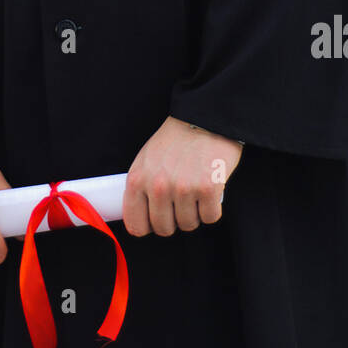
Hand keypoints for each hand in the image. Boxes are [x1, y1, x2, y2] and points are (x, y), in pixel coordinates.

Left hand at [122, 117, 243, 236]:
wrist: (204, 118)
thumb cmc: (175, 140)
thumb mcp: (146, 159)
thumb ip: (140, 188)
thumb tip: (139, 218)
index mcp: (138, 179)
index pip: (136, 225)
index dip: (148, 226)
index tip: (156, 220)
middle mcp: (158, 186)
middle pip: (164, 229)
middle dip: (173, 220)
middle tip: (180, 202)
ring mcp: (183, 188)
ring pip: (188, 225)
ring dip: (194, 213)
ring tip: (195, 192)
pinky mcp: (208, 189)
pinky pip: (210, 217)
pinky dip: (212, 208)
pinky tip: (210, 191)